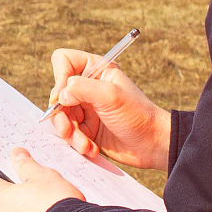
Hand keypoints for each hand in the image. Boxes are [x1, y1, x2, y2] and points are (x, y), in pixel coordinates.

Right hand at [46, 47, 172, 170]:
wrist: (153, 145)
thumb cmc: (138, 116)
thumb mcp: (110, 96)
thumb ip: (81, 88)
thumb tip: (60, 95)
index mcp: (96, 70)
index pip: (64, 62)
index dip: (59, 78)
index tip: (63, 98)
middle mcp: (89, 87)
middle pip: (58, 95)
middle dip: (61, 115)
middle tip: (68, 130)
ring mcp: (87, 108)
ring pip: (62, 117)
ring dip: (70, 134)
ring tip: (84, 145)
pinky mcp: (88, 128)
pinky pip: (71, 134)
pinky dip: (77, 143)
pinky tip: (91, 149)